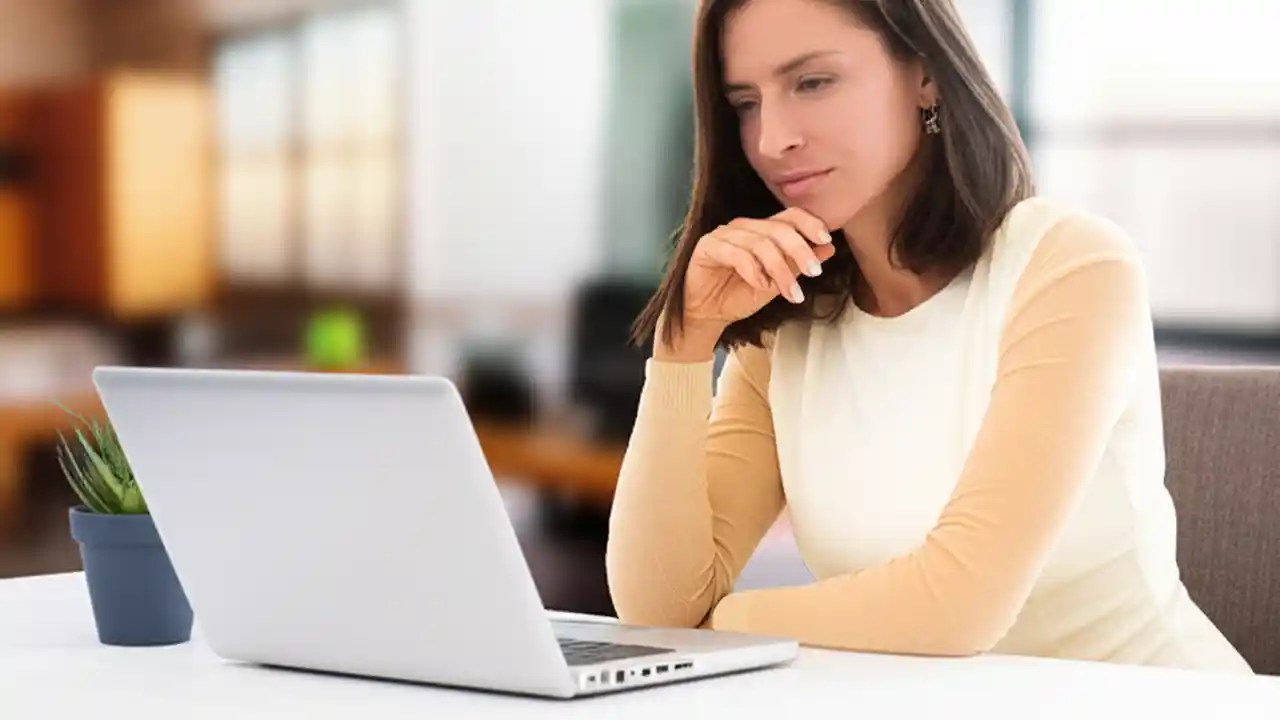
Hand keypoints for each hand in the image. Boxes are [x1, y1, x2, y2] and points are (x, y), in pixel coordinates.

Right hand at [682, 207, 836, 329]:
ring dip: (780, 269)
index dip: (809, 223)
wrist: (706, 316)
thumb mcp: (776, 283)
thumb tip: (829, 247)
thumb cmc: (737, 297)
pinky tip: (761, 286)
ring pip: (759, 243)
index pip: (788, 216)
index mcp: (761, 231)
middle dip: (800, 250)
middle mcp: (743, 228)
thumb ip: (798, 265)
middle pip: (777, 229)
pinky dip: (753, 270)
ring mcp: (724, 235)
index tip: (826, 239)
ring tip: (791, 292)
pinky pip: (735, 253)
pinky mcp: (707, 247)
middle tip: (815, 273)